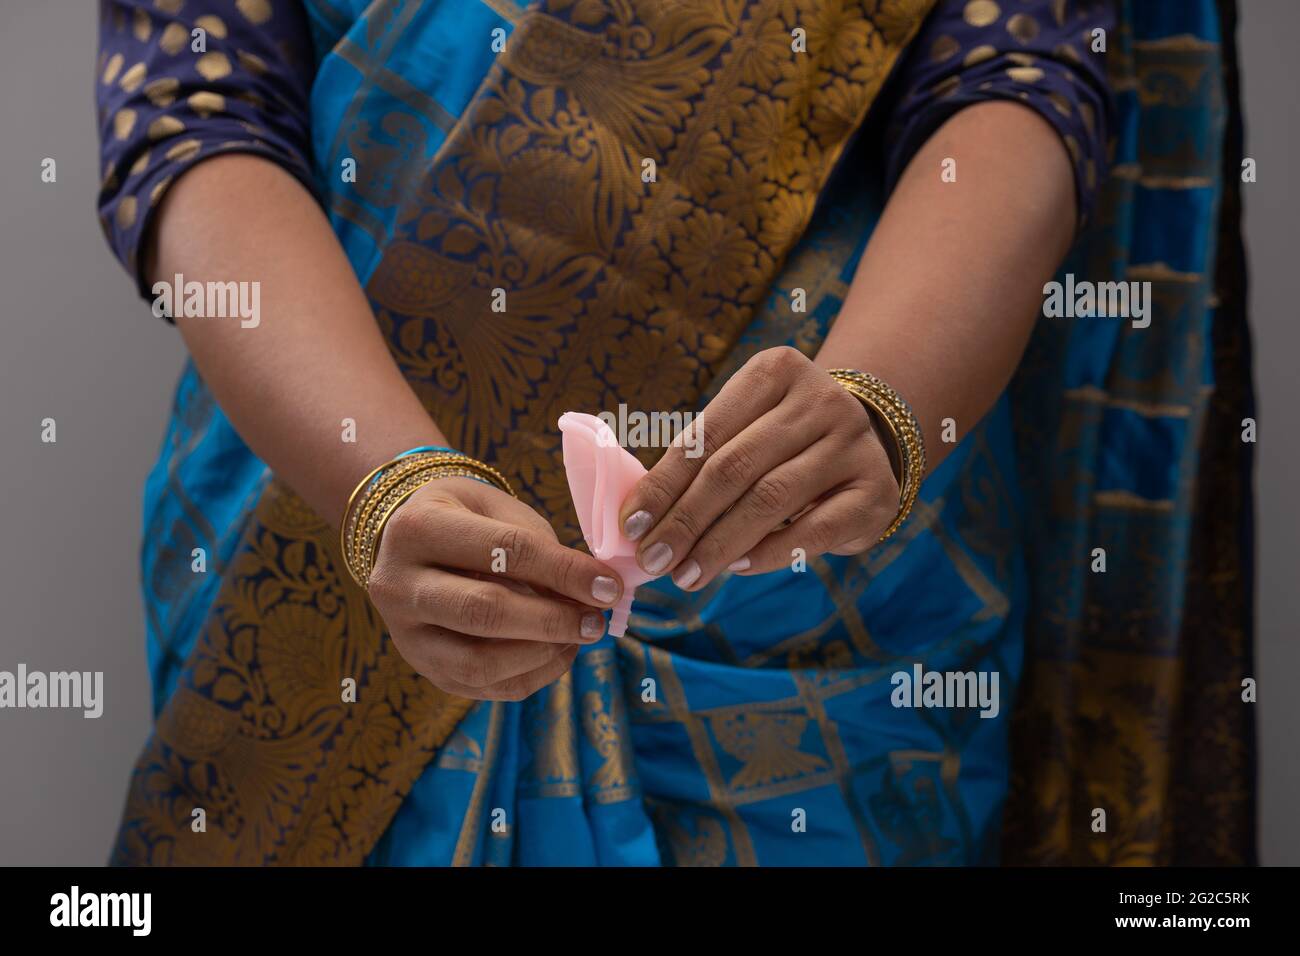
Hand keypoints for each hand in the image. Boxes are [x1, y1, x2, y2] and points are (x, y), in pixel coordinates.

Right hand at [368, 476, 623, 700]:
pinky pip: (481, 686)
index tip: (609, 586)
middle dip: (553, 621)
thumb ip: (541, 547)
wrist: (405, 541)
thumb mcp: (497, 509)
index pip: (504, 552)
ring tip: (579, 637)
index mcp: (419, 528)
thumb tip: (594, 591)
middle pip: (484, 612)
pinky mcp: (421, 667)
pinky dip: (530, 675)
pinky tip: (558, 654)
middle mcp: (399, 584)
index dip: (563, 572)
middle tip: (597, 621)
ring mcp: (404, 634)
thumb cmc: (465, 519)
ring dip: (542, 654)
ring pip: (478, 662)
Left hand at [618, 347, 900, 590]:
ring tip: (685, 575)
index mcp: (774, 371)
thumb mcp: (744, 431)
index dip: (663, 484)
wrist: (869, 444)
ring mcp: (854, 443)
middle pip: (734, 467)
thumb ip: (699, 462)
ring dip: (718, 544)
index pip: (705, 434)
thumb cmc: (783, 442)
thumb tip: (639, 523)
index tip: (630, 526)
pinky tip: (734, 569)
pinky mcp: (875, 490)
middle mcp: (820, 399)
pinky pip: (813, 529)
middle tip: (652, 560)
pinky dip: (767, 552)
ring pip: (770, 499)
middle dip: (685, 520)